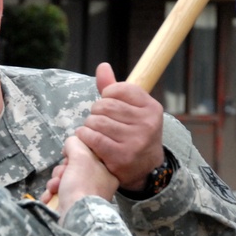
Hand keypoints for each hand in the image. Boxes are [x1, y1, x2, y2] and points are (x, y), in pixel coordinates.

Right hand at [41, 136, 118, 214]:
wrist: (75, 217)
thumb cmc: (82, 186)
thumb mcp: (80, 156)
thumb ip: (75, 143)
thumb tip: (70, 144)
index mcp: (106, 173)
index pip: (88, 156)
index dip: (75, 154)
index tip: (70, 157)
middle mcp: (97, 186)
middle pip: (73, 168)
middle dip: (62, 170)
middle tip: (63, 175)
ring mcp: (84, 197)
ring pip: (63, 180)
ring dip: (54, 182)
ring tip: (55, 188)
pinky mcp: (71, 207)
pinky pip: (58, 194)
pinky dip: (51, 194)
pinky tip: (50, 197)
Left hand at [74, 62, 164, 191]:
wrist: (145, 169)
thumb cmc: (134, 133)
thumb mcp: (132, 110)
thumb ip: (115, 89)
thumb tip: (102, 66)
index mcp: (151, 107)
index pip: (119, 89)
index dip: (107, 95)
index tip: (108, 106)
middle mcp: (147, 123)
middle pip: (106, 105)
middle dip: (95, 112)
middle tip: (97, 121)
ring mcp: (136, 140)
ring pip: (97, 121)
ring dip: (89, 125)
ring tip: (92, 130)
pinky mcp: (122, 156)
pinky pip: (93, 138)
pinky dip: (85, 136)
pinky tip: (87, 139)